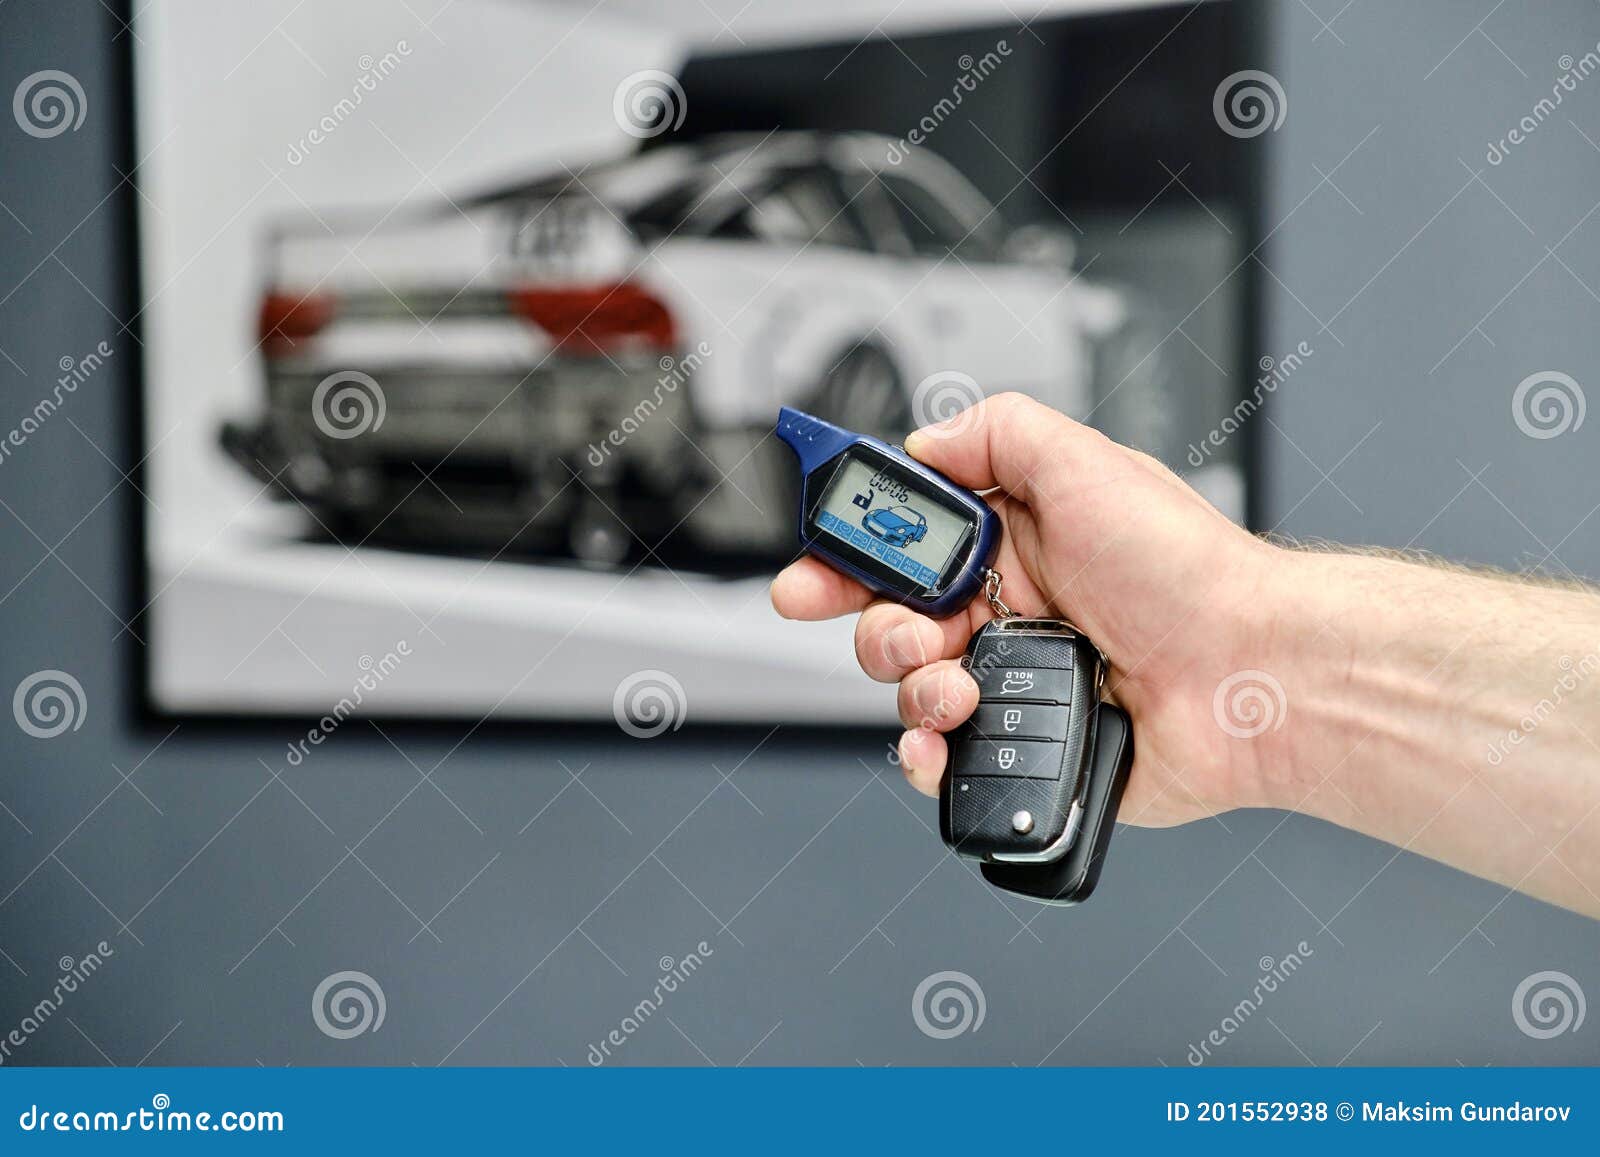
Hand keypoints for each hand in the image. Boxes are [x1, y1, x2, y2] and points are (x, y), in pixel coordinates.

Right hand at [771, 392, 1285, 827]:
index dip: (850, 554)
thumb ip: (997, 433)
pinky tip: (946, 739)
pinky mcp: (1028, 746)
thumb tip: (923, 443)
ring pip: (909, 691)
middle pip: (889, 621)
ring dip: (914, 688)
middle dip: (872, 627)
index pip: (905, 544)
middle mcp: (1009, 611)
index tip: (815, 570)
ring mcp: (1016, 683)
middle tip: (906, 633)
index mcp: (1014, 544)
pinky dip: (926, 752)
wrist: (1248, 674)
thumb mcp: (1086, 464)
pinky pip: (943, 757)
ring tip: (962, 684)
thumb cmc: (1188, 573)